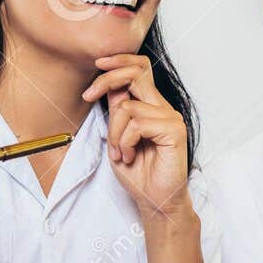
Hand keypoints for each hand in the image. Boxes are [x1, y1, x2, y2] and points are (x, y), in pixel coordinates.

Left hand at [81, 55, 188, 218]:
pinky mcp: (174, 131)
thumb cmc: (138, 174)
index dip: (119, 62)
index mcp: (151, 107)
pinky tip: (128, 157)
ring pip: (128, 107)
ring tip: (118, 153)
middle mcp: (162, 108)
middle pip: (136, 73)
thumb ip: (117, 112)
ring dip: (114, 133)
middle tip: (88, 96)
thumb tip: (110, 86)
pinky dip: (124, 142)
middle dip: (106, 80)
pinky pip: (138, 124)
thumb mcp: (117, 138)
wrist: (154, 201)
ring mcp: (170, 118)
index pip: (139, 70)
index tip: (97, 65)